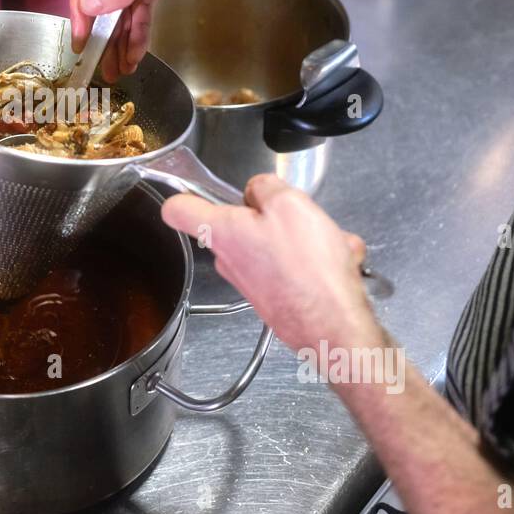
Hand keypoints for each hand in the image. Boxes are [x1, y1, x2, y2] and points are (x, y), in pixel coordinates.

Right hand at [66, 0, 266, 80]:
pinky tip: (138, 49)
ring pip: (125, 2)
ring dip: (123, 34)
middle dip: (104, 32)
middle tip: (102, 65)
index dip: (81, 12)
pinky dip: (141, 24)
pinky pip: (144, 1)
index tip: (83, 42)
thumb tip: (86, 4)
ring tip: (120, 67)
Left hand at [161, 173, 380, 354]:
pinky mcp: (275, 295)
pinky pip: (294, 265)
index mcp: (222, 232)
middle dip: (271, 214)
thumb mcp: (289, 204)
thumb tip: (258, 190)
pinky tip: (335, 263)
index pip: (178, 210)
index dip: (188, 193)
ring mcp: (252, 280)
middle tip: (294, 217)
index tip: (199, 189)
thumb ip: (265, 187)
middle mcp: (230, 259)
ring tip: (326, 244)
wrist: (333, 327)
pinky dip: (316, 261)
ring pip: (274, 242)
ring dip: (305, 238)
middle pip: (239, 222)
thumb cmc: (307, 271)